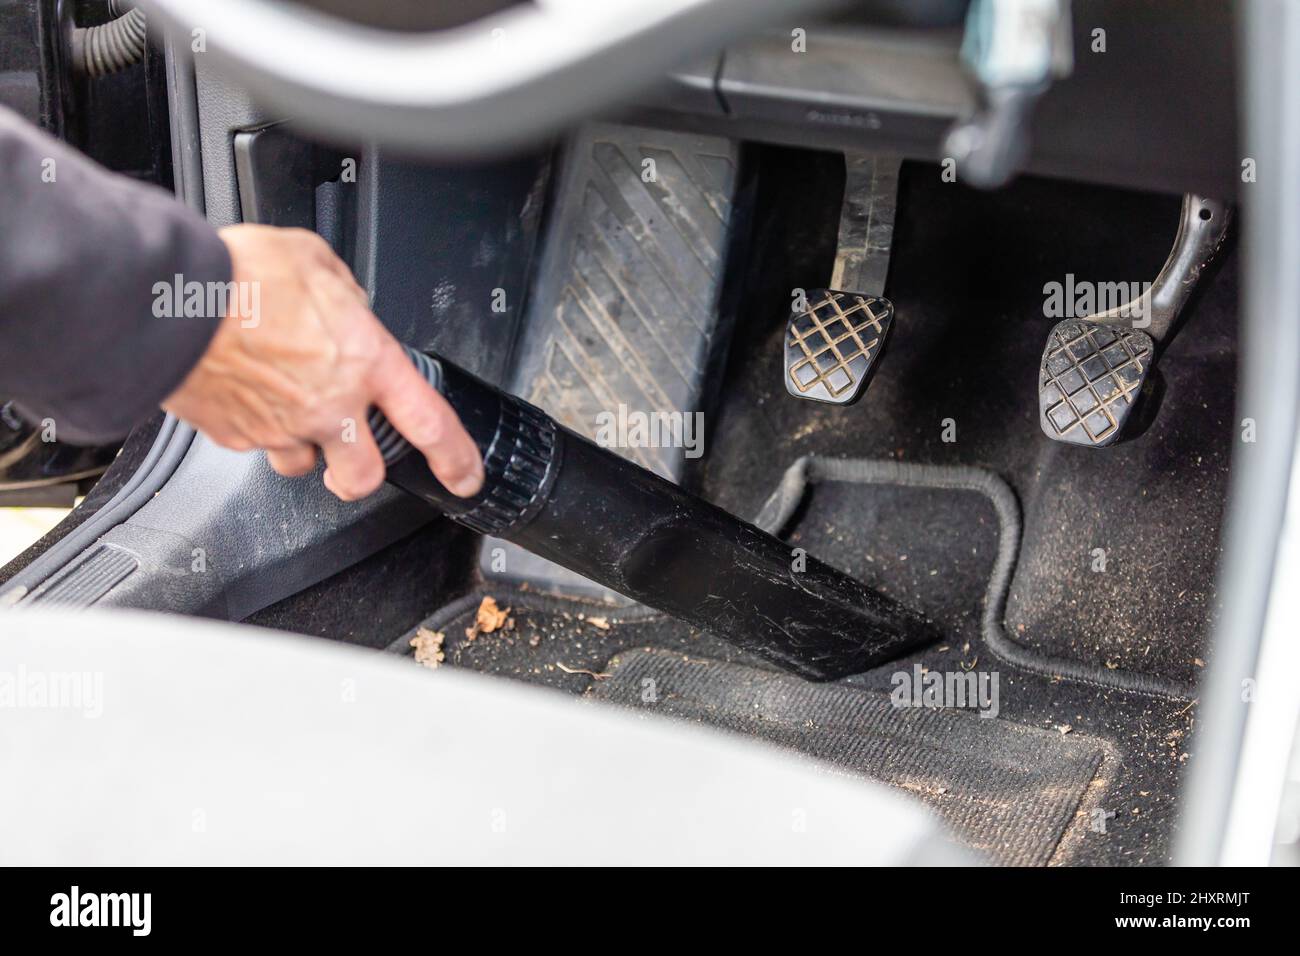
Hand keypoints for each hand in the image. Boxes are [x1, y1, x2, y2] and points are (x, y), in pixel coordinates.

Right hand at [162, 224, 483, 500]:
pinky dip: (254, 426)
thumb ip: (344, 295)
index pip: (430, 422)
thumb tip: (348, 307)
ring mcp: (281, 426)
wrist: (168, 299)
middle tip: (356, 461)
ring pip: (302, 464)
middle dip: (362, 476)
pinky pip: (254, 442)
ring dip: (302, 448)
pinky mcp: (236, 435)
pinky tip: (243, 391)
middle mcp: (328, 404)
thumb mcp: (315, 262)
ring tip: (286, 410)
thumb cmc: (240, 275)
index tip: (465, 476)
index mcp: (364, 360)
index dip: (455, 457)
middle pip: (364, 475)